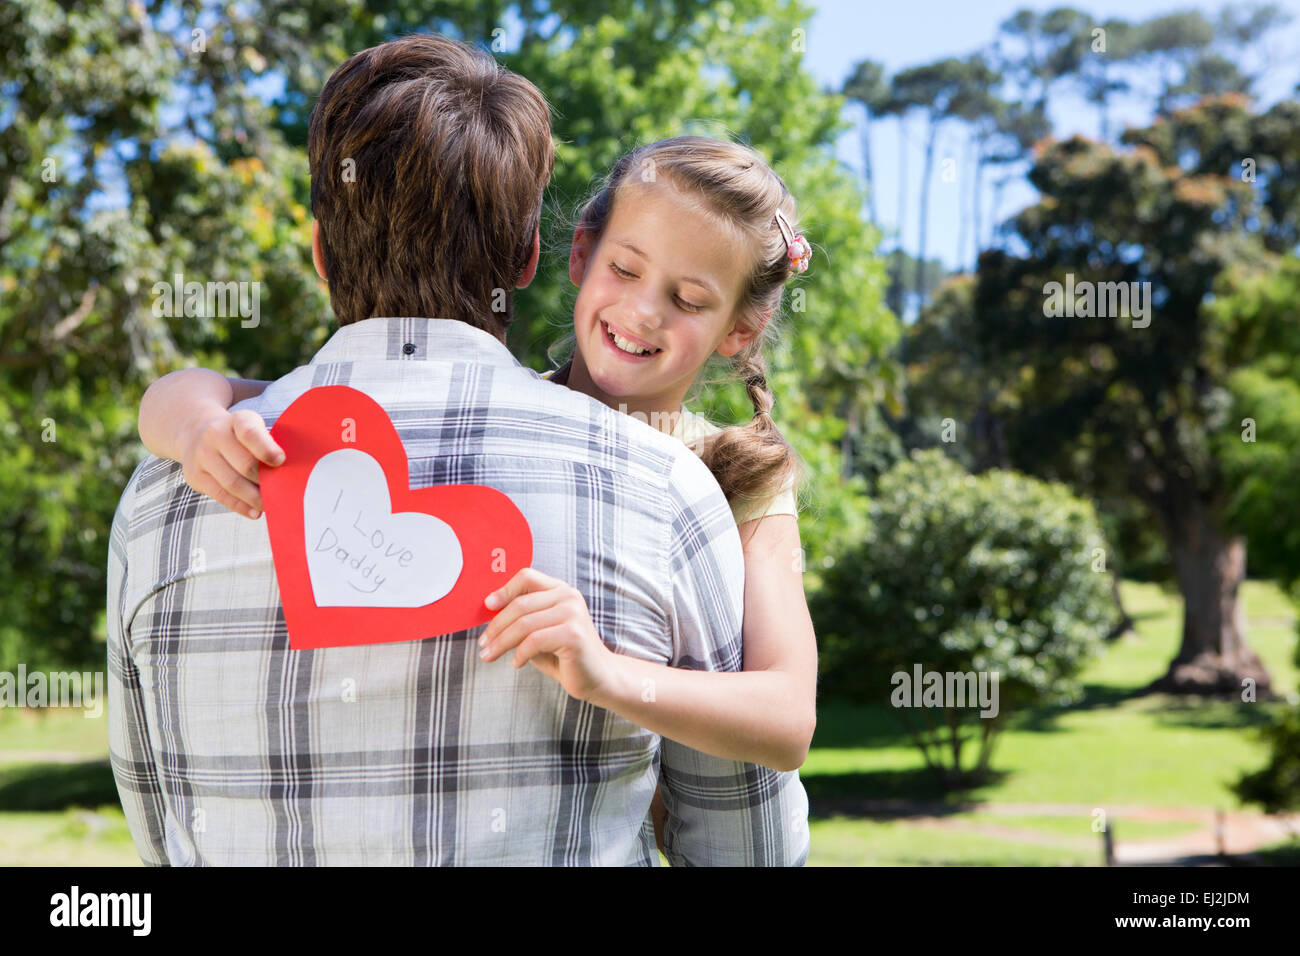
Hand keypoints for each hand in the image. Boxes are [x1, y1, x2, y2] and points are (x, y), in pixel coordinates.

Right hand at [180, 408, 283, 518]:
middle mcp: (215, 434)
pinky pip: (221, 495)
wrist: (196, 431)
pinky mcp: (195, 476)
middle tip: (282, 493)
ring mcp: (202, 455)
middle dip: (265, 481)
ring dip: (255, 498)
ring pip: (232, 483)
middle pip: (244, 464)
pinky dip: (241, 506)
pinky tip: (255, 512)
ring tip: (270, 505)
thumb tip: (288, 474)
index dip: (266, 449)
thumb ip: (269, 445)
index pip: (250, 433)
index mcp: (237, 420)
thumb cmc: (239, 436)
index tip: (280, 461)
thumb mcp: (254, 429)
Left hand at [478, 568, 616, 703]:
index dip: (504, 590)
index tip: (487, 606)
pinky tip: (516, 663)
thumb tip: (490, 612)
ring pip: (524, 624)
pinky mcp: (573, 634)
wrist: (596, 678)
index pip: (527, 577)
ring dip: (501, 643)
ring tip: (489, 656)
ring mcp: (573, 613)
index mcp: (561, 590)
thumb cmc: (564, 655)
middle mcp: (569, 596)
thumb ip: (521, 619)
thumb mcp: (539, 631)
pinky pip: (534, 641)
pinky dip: (520, 654)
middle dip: (496, 626)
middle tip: (483, 644)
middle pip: (520, 604)